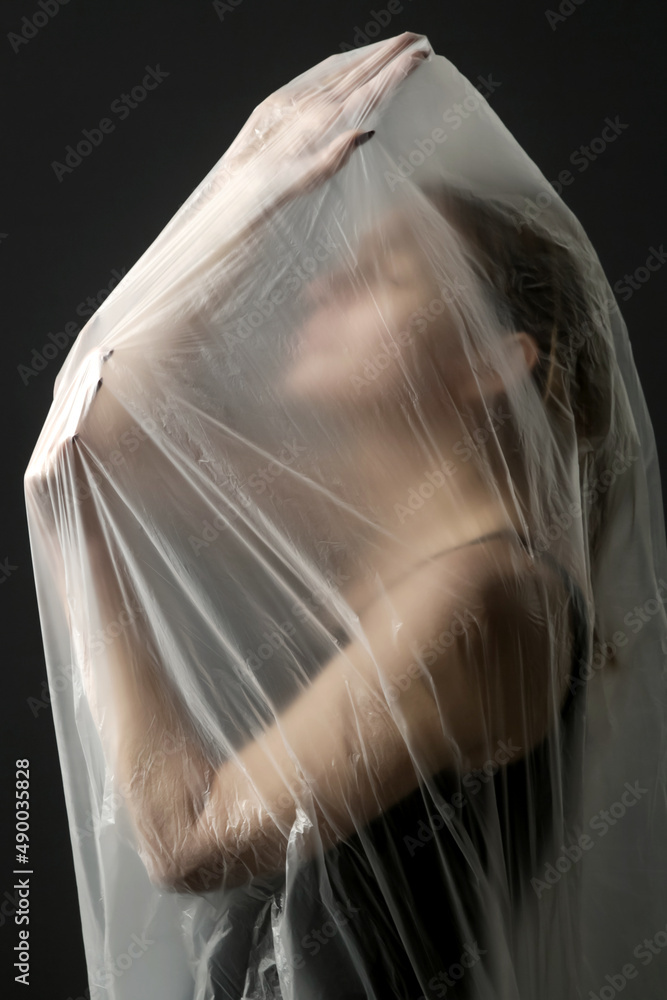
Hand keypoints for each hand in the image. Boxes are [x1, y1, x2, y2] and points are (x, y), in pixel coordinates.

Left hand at [218, 32, 431, 206]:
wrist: (234, 188)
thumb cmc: (271, 193)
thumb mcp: (308, 181)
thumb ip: (336, 155)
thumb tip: (366, 131)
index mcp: (320, 123)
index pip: (367, 91)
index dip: (395, 72)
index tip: (418, 57)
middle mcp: (310, 104)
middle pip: (358, 71)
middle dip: (389, 53)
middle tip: (416, 39)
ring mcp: (296, 98)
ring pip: (342, 68)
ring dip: (371, 54)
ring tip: (395, 43)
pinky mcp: (282, 99)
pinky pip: (321, 73)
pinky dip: (345, 62)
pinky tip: (355, 59)